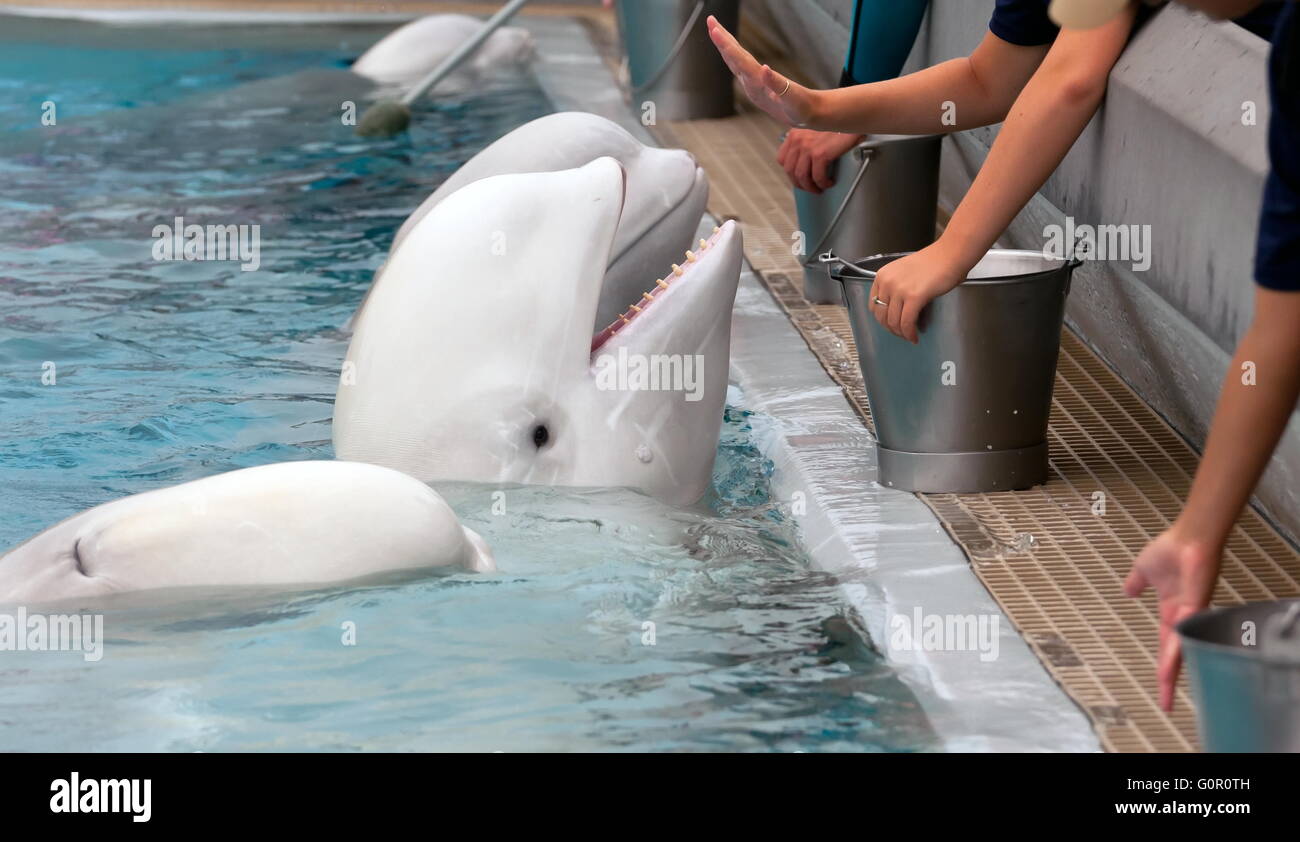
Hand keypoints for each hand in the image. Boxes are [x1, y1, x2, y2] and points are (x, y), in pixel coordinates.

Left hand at [706, 15, 818, 126]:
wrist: (803, 119)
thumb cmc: (801, 109)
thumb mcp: (793, 99)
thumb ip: (778, 84)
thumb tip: (765, 68)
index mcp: (758, 85)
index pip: (740, 62)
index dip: (727, 45)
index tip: (715, 30)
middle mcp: (750, 84)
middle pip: (733, 58)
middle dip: (721, 39)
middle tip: (710, 20)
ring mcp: (751, 84)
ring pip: (734, 60)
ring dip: (724, 44)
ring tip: (715, 28)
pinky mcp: (754, 83)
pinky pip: (740, 63)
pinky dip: (732, 51)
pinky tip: (727, 45)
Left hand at [778, 129, 863, 193]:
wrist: (851, 116)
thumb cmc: (837, 122)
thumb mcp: (815, 127)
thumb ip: (806, 139)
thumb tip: (806, 158)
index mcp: (795, 133)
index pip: (782, 159)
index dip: (790, 172)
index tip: (797, 176)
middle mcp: (798, 140)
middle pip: (790, 170)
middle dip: (799, 184)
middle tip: (809, 187)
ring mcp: (807, 147)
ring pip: (801, 176)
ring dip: (810, 187)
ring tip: (819, 188)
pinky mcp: (820, 154)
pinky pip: (818, 177)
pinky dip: (823, 183)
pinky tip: (828, 182)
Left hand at [867, 243, 969, 342]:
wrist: (950, 254)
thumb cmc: (934, 262)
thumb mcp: (903, 272)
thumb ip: (895, 287)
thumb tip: (895, 309)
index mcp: (882, 275)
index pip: (874, 305)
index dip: (882, 319)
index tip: (890, 324)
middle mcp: (887, 282)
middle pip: (881, 316)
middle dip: (891, 329)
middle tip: (901, 334)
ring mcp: (899, 289)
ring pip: (893, 321)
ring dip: (901, 333)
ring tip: (910, 336)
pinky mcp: (914, 297)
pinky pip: (907, 322)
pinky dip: (910, 333)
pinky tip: (914, 336)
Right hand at [1124, 528, 1221, 710]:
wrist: (1188, 536)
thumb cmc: (1171, 548)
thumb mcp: (1143, 569)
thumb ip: (1136, 583)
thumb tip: (1127, 590)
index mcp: (1172, 612)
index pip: (1166, 647)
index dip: (1163, 667)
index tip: (1159, 686)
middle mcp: (1184, 617)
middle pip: (1175, 656)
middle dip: (1168, 680)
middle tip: (1165, 703)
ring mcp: (1192, 612)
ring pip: (1181, 648)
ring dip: (1172, 667)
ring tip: (1164, 687)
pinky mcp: (1196, 603)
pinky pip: (1186, 629)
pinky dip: (1178, 643)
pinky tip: (1171, 657)